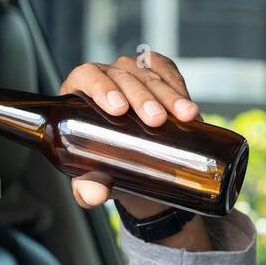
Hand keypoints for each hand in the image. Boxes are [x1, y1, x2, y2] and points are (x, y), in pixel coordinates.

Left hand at [58, 53, 200, 216]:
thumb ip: (88, 189)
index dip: (101, 88)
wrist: (138, 167)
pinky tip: (186, 103)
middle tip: (156, 120)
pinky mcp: (155, 73)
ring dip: (168, 94)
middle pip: (122, 76)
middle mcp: (105, 78)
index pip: (86, 78)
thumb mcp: (96, 180)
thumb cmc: (108, 167)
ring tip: (185, 115)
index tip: (118, 109)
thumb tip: (93, 194)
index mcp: (79, 94)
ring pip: (148, 74)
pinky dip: (178, 86)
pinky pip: (167, 70)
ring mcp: (132, 73)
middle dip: (142, 97)